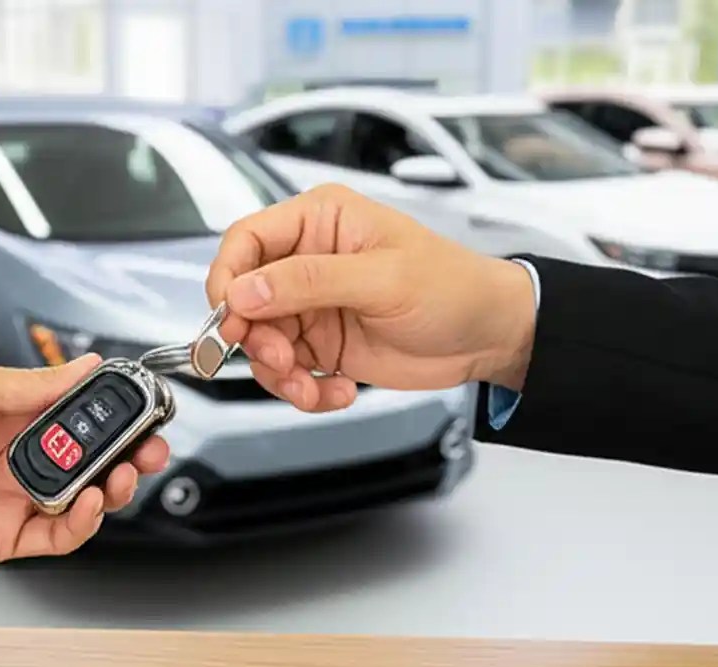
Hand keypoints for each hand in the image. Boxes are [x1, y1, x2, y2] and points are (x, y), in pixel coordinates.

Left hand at [0, 356, 169, 591]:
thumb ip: (30, 384)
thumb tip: (83, 366)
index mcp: (2, 408)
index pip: (74, 405)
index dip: (111, 407)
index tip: (141, 403)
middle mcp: (9, 452)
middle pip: (87, 452)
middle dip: (126, 448)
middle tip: (149, 444)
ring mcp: (5, 496)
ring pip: (80, 493)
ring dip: (112, 484)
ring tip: (123, 473)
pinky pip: (56, 533)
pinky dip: (82, 522)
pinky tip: (88, 502)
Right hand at [206, 184, 537, 411]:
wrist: (489, 336)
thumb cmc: (453, 286)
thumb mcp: (383, 278)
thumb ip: (310, 281)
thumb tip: (247, 290)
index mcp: (320, 222)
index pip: (246, 240)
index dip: (227, 277)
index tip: (228, 315)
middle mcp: (308, 261)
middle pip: (244, 298)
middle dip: (254, 338)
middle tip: (279, 359)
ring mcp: (312, 306)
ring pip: (260, 343)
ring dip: (278, 373)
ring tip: (310, 387)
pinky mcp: (322, 346)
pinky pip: (287, 372)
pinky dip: (302, 391)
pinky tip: (336, 392)